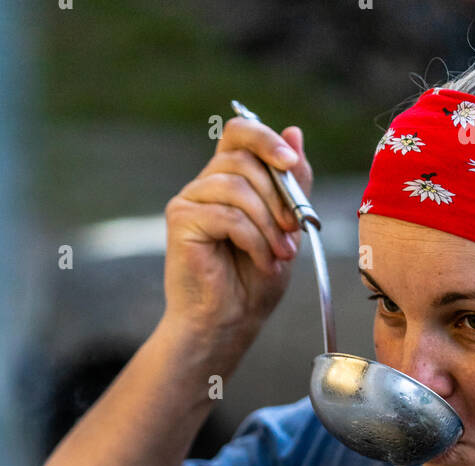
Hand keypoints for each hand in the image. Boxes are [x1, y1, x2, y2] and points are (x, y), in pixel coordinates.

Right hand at [161, 116, 312, 352]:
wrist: (228, 324)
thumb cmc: (253, 282)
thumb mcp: (285, 226)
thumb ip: (292, 183)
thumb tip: (294, 132)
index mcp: (229, 180)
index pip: (240, 133)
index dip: (266, 139)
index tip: (290, 163)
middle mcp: (205, 184)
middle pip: (243, 159)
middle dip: (278, 195)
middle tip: (294, 230)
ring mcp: (189, 200)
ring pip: (237, 187)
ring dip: (268, 223)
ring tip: (280, 253)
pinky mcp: (180, 220)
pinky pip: (227, 214)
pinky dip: (254, 239)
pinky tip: (263, 261)